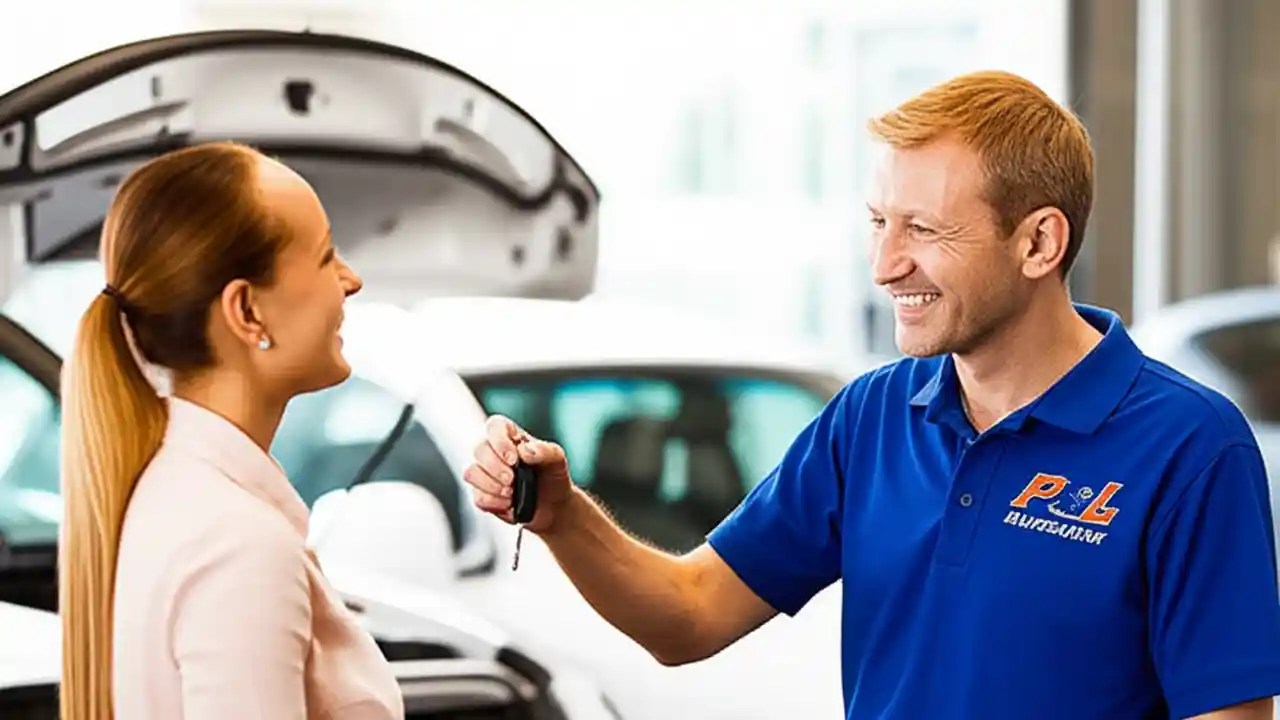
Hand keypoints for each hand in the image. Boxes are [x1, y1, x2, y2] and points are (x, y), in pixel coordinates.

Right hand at [464, 415, 573, 533]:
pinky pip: (477, 497)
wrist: (553, 504)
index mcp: (510, 435)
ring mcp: (485, 472)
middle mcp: (493, 450)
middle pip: (479, 449)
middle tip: (511, 479)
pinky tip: (509, 504)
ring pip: (471, 473)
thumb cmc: (552, 474)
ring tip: (512, 494)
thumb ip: (544, 451)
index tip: (514, 459)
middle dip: (495, 467)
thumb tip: (524, 450)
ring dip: (491, 485)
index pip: (494, 426)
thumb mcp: (557, 459)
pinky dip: (493, 502)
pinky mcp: (482, 493)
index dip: (499, 441)